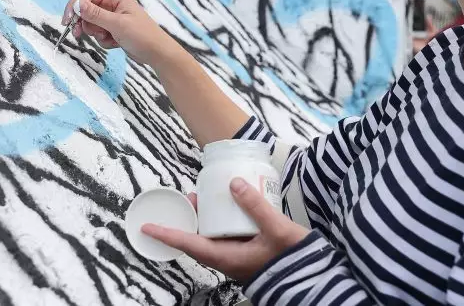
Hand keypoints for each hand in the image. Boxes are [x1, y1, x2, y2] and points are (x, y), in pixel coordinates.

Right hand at [62, 0, 180, 65]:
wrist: (157, 53)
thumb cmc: (142, 35)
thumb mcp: (117, 24)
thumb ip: (96, 15)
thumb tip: (77, 4)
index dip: (74, 6)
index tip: (67, 21)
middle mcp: (112, 3)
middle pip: (86, 10)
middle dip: (85, 24)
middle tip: (79, 35)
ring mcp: (112, 16)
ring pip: (91, 24)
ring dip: (96, 34)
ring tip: (109, 38)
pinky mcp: (113, 28)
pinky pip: (98, 33)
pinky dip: (103, 40)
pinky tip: (115, 43)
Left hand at [141, 178, 308, 282]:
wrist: (315, 280)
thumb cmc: (294, 259)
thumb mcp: (277, 229)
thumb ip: (255, 206)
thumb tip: (233, 183)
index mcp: (229, 258)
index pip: (190, 245)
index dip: (168, 235)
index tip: (148, 228)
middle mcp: (228, 261)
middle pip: (198, 240)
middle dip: (189, 220)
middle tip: (189, 196)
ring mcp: (238, 259)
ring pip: (213, 238)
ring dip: (206, 220)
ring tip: (206, 197)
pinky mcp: (248, 254)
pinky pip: (226, 238)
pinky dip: (221, 223)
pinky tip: (231, 209)